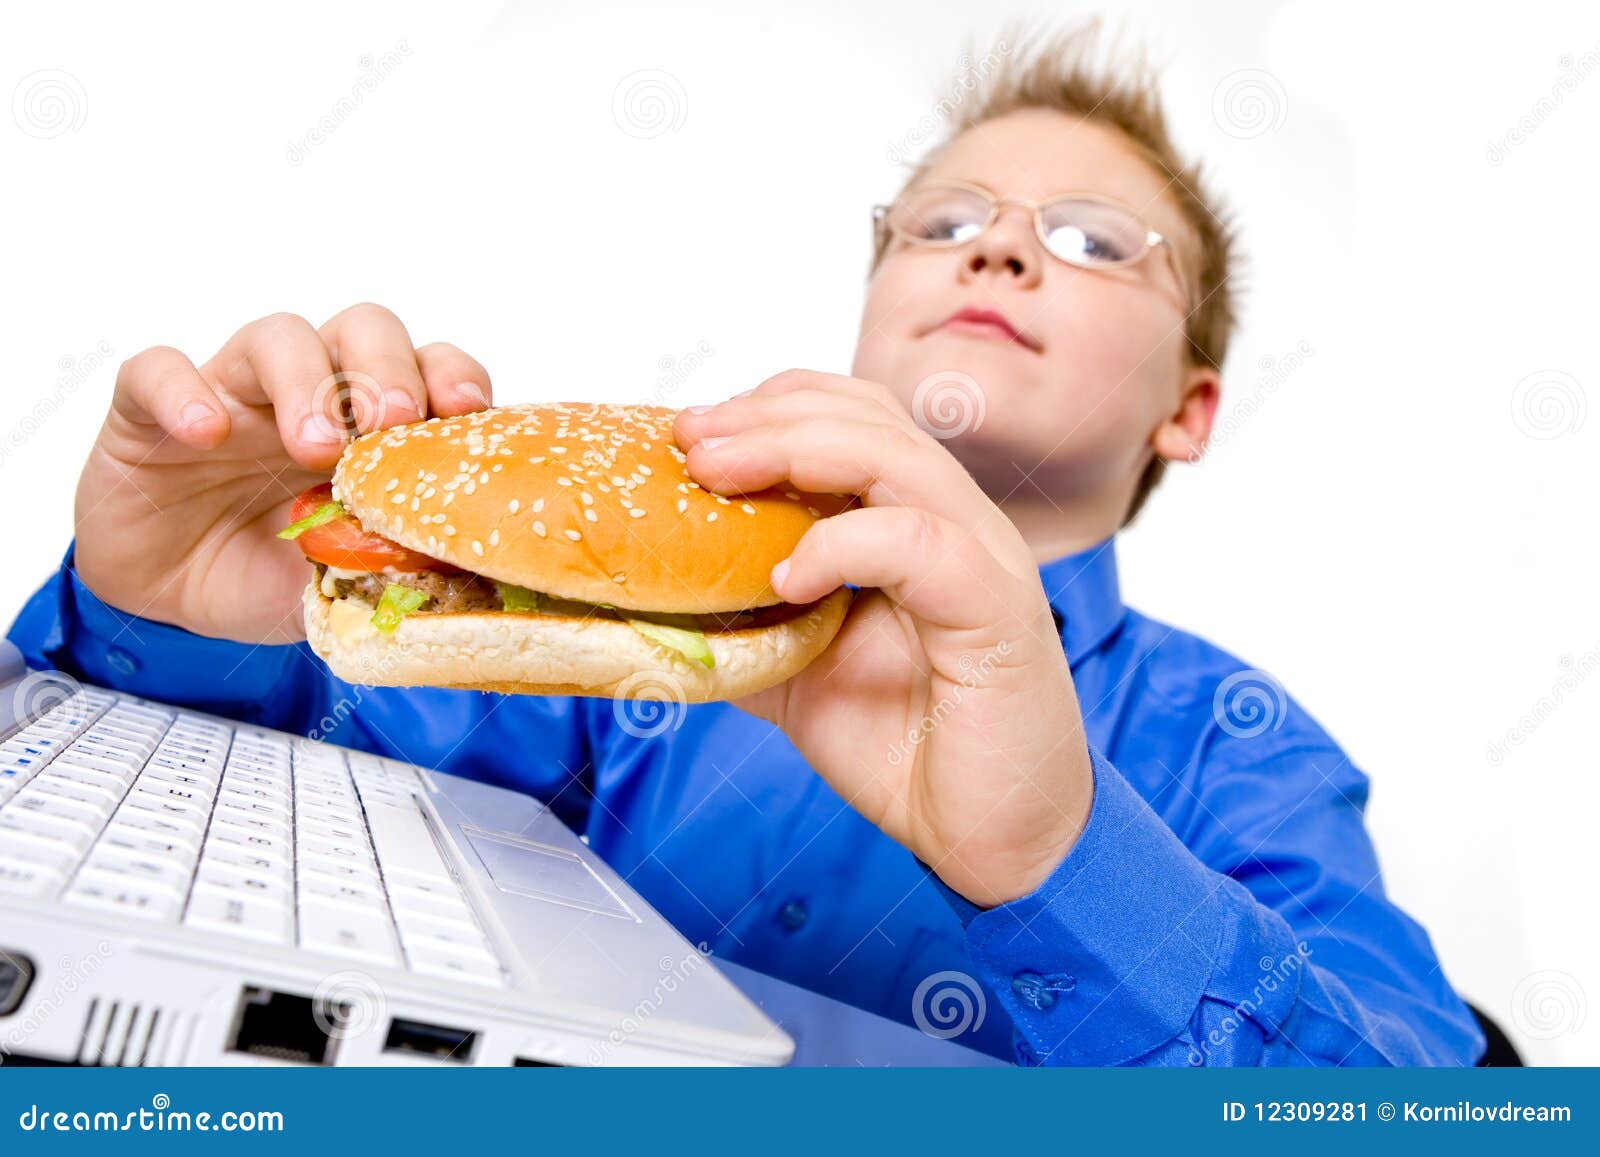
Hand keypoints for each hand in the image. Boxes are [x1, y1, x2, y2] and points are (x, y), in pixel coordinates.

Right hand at [75, 305, 492, 642]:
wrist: (172, 601)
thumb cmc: (273, 574)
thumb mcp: (344, 581)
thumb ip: (395, 567)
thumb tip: (459, 571)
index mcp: (371, 425)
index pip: (427, 369)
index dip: (452, 377)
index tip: (468, 411)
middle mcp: (311, 392)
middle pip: (363, 330)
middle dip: (388, 368)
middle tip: (394, 422)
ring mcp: (232, 392)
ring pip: (276, 336)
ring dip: (306, 382)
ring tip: (316, 448)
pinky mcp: (149, 410)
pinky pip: (158, 371)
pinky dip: (182, 392)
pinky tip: (205, 434)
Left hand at [674, 370, 1093, 906]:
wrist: (994, 839)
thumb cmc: (913, 751)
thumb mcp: (801, 675)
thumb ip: (747, 627)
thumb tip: (660, 606)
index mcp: (918, 523)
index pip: (854, 418)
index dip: (770, 408)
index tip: (689, 433)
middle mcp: (957, 524)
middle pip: (867, 418)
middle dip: (765, 415)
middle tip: (688, 440)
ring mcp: (984, 560)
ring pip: (895, 457)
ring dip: (793, 450)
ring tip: (716, 474)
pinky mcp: (996, 611)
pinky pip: (920, 544)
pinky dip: (844, 544)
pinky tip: (787, 575)